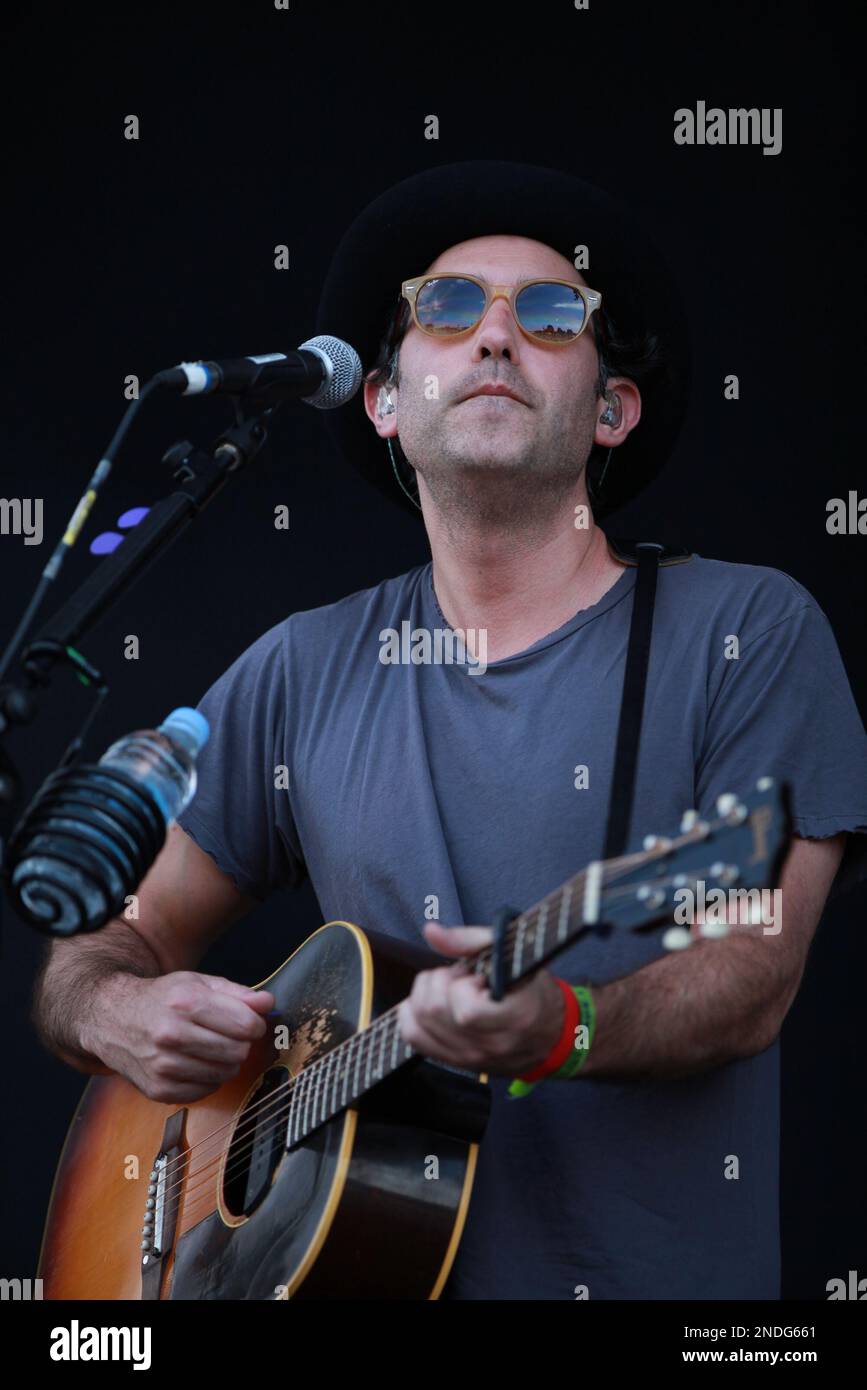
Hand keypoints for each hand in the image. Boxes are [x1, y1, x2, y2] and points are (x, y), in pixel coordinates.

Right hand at [83, 971, 274, 1103]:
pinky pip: (207, 1091)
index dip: (255, 1024)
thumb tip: (268, 1003)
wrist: (112, 1018)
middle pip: (239, 1051)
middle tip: (227, 1034)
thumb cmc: (161, 999)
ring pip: (225, 1073)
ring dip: (225, 1061)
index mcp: (185, 1002)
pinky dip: (207, 1078)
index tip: (248, 1021)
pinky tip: (193, 1062)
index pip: (246, 1025)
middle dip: (240, 1043)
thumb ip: (237, 993)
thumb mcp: (197, 983)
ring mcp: (163, 1065)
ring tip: (208, 1047)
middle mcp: (171, 1034)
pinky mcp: (158, 1089)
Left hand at [397, 922, 564, 1074]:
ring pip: (419, 1023)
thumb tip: (431, 931)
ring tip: (450, 990)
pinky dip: (412, 1014)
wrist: (550, 1034)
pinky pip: (413, 1037)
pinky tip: (432, 1002)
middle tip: (460, 977)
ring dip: (427, 995)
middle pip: (434, 1012)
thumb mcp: (515, 955)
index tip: (478, 976)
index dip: (463, 985)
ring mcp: (471, 1058)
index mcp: (515, 1018)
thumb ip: (471, 940)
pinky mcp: (456, 1061)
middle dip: (439, 982)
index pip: (467, 1011)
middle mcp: (491, 1045)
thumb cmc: (532, 990)